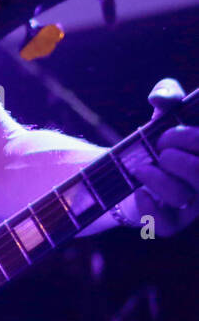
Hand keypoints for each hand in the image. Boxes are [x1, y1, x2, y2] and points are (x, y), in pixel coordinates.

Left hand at [121, 78, 198, 235]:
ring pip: (183, 197)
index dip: (191, 139)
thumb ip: (167, 94)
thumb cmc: (156, 140)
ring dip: (159, 178)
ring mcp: (191, 207)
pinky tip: (140, 191)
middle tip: (158, 150)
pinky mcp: (169, 224)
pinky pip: (167, 225)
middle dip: (177, 157)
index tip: (168, 132)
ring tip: (141, 168)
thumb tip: (161, 98)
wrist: (128, 170)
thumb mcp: (163, 113)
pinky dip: (151, 207)